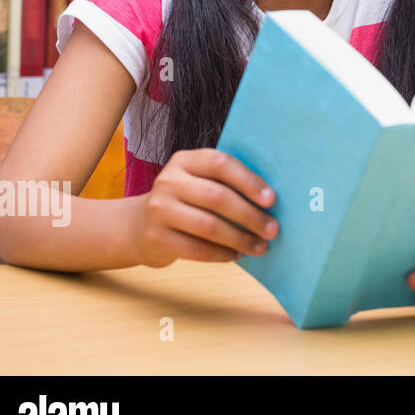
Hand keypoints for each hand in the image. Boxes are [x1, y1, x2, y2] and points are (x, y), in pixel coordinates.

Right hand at [132, 149, 277, 267]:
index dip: (248, 181)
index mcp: (185, 160)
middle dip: (250, 215)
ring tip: (261, 246)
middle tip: (273, 230)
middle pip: (217, 197)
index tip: (272, 200)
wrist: (142, 225)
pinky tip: (236, 254)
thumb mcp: (201, 181)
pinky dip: (221, 254)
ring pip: (208, 226)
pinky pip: (196, 249)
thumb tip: (271, 201)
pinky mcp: (156, 237)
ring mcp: (158, 209)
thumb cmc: (188, 200)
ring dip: (240, 238)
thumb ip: (228, 182)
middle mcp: (168, 181)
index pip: (220, 164)